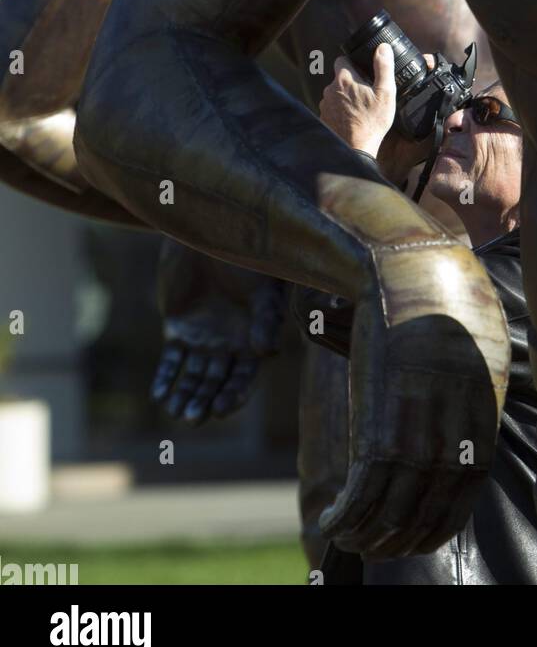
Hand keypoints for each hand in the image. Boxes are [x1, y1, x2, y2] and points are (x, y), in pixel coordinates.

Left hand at [152, 239, 285, 423]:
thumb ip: (267, 318)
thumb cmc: (245, 255)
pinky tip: (160, 395)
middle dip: (206, 401)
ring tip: (174, 412)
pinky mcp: (178, 328)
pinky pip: (171, 360)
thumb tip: (266, 354)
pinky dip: (166, 378)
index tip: (220, 410)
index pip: (244, 376)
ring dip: (184, 395)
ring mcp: (203, 337)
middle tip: (193, 417)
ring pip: (193, 376)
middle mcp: (230, 343)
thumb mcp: (262, 286)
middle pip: (217, 382)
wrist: (207, 229)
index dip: (233, 395)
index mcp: (254, 337)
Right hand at [316, 221, 510, 556]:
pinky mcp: (380, 434)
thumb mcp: (471, 358)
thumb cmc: (442, 306)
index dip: (431, 529)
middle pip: (422, 517)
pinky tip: (332, 522)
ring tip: (347, 539)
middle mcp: (452, 446)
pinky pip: (361, 497)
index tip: (413, 539)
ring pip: (389, 515)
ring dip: (365, 536)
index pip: (459, 505)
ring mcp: (418, 444)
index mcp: (479, 430)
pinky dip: (345, 519)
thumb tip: (453, 417)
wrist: (417, 277)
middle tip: (373, 549)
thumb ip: (465, 397)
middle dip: (396, 541)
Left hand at [320, 43, 396, 156]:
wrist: (356, 149)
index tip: (363, 71)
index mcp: (344, 79)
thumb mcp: (385, 92)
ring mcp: (325, 104)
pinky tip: (352, 119)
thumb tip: (383, 47)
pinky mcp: (324, 118)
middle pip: (340, 78)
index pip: (342, 59)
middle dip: (351, 82)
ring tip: (360, 108)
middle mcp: (330, 89)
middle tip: (366, 92)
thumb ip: (384, 67)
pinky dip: (340, 111)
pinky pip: (332, 108)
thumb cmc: (372, 122)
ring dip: (345, 97)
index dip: (353, 63)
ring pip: (335, 93)